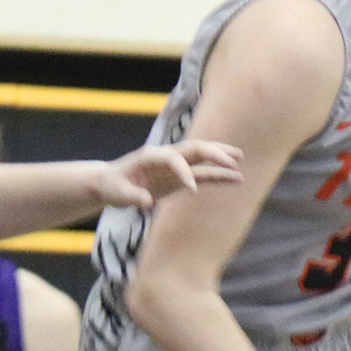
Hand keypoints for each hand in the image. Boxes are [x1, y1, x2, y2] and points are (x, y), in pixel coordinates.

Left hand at [94, 140, 243, 207]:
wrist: (110, 182)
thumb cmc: (112, 186)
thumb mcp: (116, 193)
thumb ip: (131, 196)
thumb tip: (146, 201)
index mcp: (151, 157)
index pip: (173, 158)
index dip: (184, 172)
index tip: (193, 190)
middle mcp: (166, 157)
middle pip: (194, 149)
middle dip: (213, 153)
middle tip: (232, 160)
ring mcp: (175, 166)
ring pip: (202, 157)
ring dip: (220, 156)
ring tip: (240, 159)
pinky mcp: (180, 178)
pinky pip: (203, 174)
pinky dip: (219, 175)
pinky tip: (236, 179)